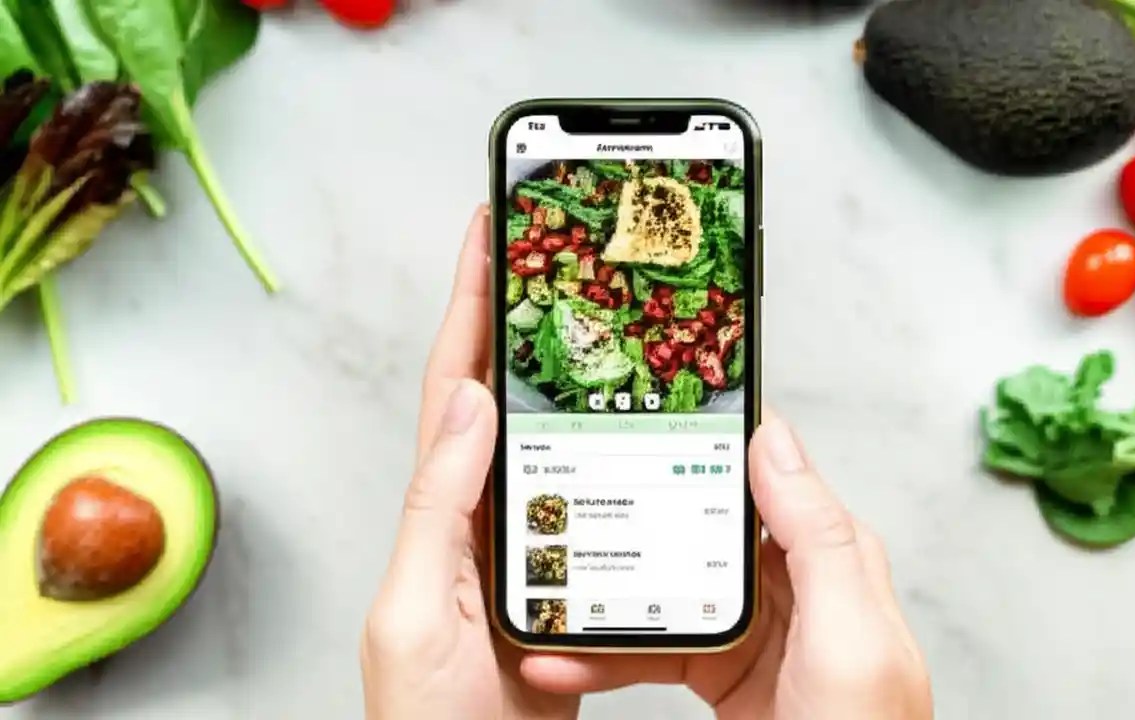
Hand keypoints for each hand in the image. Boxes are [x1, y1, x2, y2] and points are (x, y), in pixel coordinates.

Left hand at [361, 206, 578, 719]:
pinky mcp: (555, 578)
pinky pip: (579, 492)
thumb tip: (472, 404)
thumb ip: (437, 509)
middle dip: (521, 313)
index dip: (469, 302)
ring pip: (542, 436)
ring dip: (564, 371)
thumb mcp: (418, 611)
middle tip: (556, 251)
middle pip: (498, 392)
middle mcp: (472, 515)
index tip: (490, 232)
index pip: (454, 384)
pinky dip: (599, 446)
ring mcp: (515, 543)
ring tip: (601, 313)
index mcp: (436, 512)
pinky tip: (628, 428)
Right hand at [521, 415, 932, 719]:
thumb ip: (816, 538)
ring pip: (667, 594)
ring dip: (606, 601)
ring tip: (552, 600)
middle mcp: (794, 589)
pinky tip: (570, 658)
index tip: (648, 416)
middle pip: (700, 531)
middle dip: (635, 522)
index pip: (766, 476)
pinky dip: (610, 657)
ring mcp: (757, 635)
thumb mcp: (848, 637)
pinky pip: (657, 652)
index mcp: (831, 561)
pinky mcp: (725, 677)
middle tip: (574, 505)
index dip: (710, 440)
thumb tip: (775, 444)